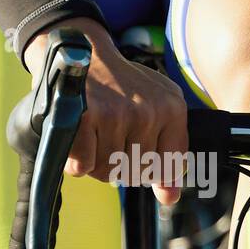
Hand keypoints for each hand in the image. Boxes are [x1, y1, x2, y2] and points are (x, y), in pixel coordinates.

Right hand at [24, 18, 187, 204]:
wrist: (81, 50)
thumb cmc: (119, 85)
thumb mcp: (155, 109)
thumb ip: (167, 154)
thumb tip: (169, 198)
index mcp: (173, 108)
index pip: (168, 167)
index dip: (149, 169)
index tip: (136, 155)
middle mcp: (149, 111)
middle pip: (136, 174)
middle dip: (118, 164)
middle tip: (109, 139)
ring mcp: (118, 113)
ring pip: (108, 171)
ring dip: (95, 163)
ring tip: (93, 136)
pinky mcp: (87, 116)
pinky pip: (84, 166)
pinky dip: (77, 161)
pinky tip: (79, 139)